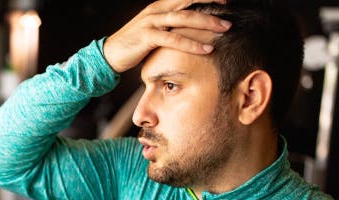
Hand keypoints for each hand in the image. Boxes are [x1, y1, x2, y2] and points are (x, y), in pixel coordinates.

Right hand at [103, 0, 230, 73]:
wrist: (108, 55)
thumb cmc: (132, 45)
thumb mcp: (152, 31)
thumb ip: (168, 27)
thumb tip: (185, 30)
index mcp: (159, 6)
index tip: (225, 1)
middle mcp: (156, 10)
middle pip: (189, 2)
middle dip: (212, 5)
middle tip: (230, 15)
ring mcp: (151, 22)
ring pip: (184, 18)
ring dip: (207, 23)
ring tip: (225, 29)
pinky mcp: (147, 36)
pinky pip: (173, 39)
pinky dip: (191, 44)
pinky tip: (206, 49)